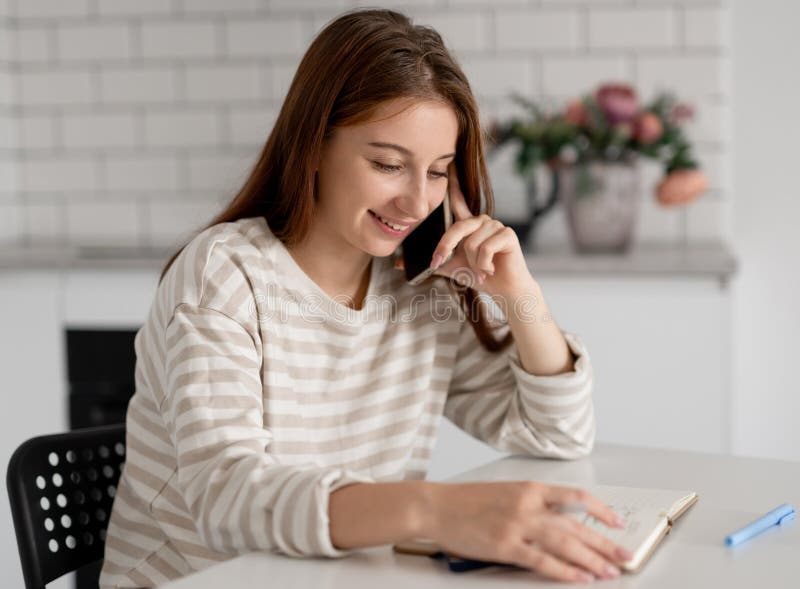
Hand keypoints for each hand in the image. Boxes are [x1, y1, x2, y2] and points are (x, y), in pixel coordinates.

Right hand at [424, 480, 632, 583]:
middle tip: (625, 556)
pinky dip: (564, 571)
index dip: (600, 510)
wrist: (435, 506)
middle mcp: (527, 504)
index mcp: (529, 488)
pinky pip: (542, 561)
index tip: (616, 522)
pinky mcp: (505, 546)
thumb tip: (561, 522)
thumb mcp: (504, 492)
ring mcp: (517, 525)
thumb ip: (532, 504)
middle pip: (576, 525)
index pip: (576, 496)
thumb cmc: (466, 501)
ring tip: (609, 572)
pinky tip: (580, 578)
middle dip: (604, 543)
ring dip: (591, 560)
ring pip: (565, 543)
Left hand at [430, 161, 534, 296]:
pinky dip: (484, 264)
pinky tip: (491, 269)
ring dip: (473, 263)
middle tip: (441, 265)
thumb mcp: (450, 266)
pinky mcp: (508, 234)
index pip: (458, 200)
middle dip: (447, 249)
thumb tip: (398, 264)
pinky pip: (485, 248)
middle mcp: (481, 221)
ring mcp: (495, 225)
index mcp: (468, 224)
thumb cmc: (478, 275)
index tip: (448, 162)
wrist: (503, 289)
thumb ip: (429, 261)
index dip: (453, 181)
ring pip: (471, 243)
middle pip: (457, 228)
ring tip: (481, 269)